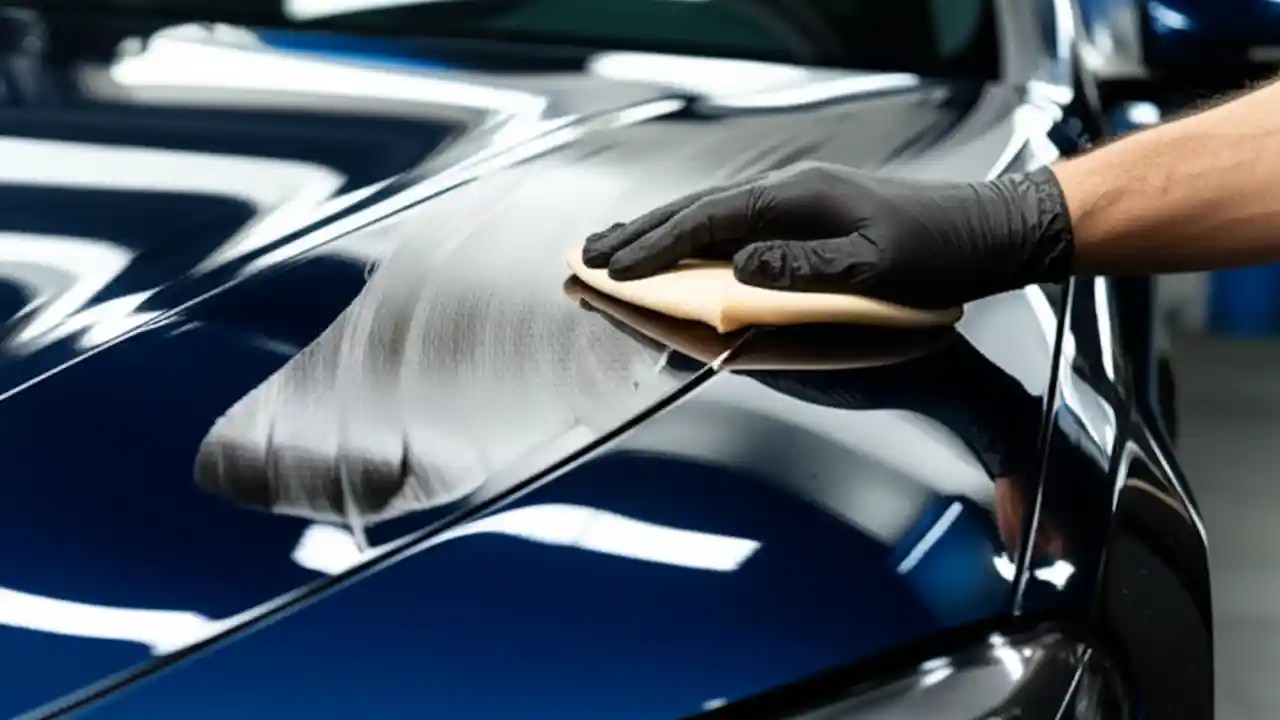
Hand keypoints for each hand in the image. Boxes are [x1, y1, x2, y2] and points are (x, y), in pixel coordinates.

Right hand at [582, 161, 1073, 307]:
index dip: (655, 246)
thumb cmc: (935, 250)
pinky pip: (731, 229)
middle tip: (587, 257)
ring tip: (615, 251)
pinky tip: (680, 252)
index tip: (613, 268)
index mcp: (796, 199)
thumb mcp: (875, 266)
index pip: (707, 221)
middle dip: (639, 235)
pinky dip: (693, 240)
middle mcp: (787, 194)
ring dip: (658, 235)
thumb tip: (741, 269)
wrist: (983, 230)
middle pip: (694, 211)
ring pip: (708, 217)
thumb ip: (806, 269)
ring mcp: (794, 204)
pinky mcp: (803, 220)